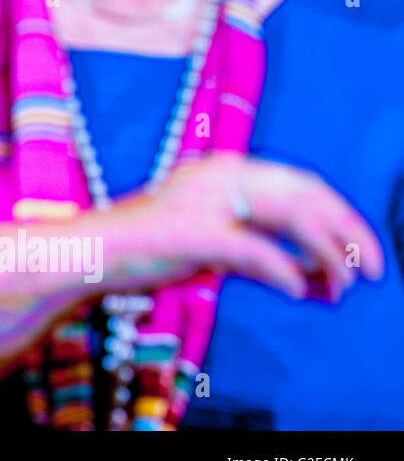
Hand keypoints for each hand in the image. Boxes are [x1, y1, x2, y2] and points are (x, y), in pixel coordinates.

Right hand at [92, 150, 384, 300]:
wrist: (87, 253)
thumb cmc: (146, 253)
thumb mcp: (211, 243)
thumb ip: (259, 251)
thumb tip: (315, 280)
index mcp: (223, 169)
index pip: (301, 182)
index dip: (340, 214)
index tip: (362, 249)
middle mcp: (219, 175)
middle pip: (306, 195)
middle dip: (348, 233)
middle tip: (373, 270)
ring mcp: (205, 201)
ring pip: (292, 219)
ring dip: (328, 256)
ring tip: (341, 287)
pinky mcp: (193, 233)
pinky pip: (259, 252)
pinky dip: (287, 273)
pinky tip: (298, 291)